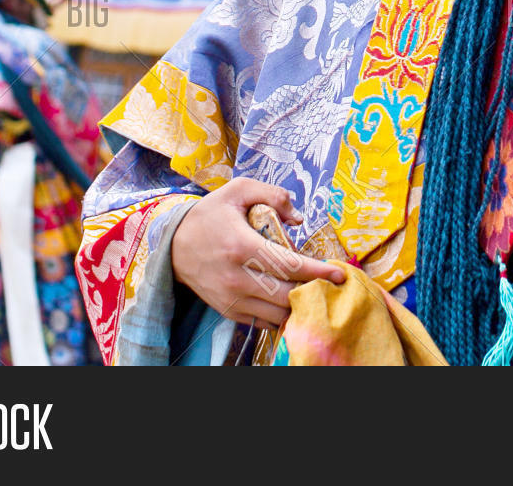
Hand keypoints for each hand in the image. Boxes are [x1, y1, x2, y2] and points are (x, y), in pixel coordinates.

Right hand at [170, 177, 344, 328]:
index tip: (339, 273)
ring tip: (314, 292)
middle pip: (285, 294)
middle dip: (313, 291)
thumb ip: (273, 195)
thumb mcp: (238, 190)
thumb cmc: (210, 214)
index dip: (318, 271)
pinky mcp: (227, 310)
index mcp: (241, 246)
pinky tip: (292, 303)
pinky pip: (261, 322)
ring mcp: (230, 298)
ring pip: (275, 314)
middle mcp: (236, 277)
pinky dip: (280, 316)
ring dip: (298, 305)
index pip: (289, 266)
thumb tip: (299, 218)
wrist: (173, 244)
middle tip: (331, 283)